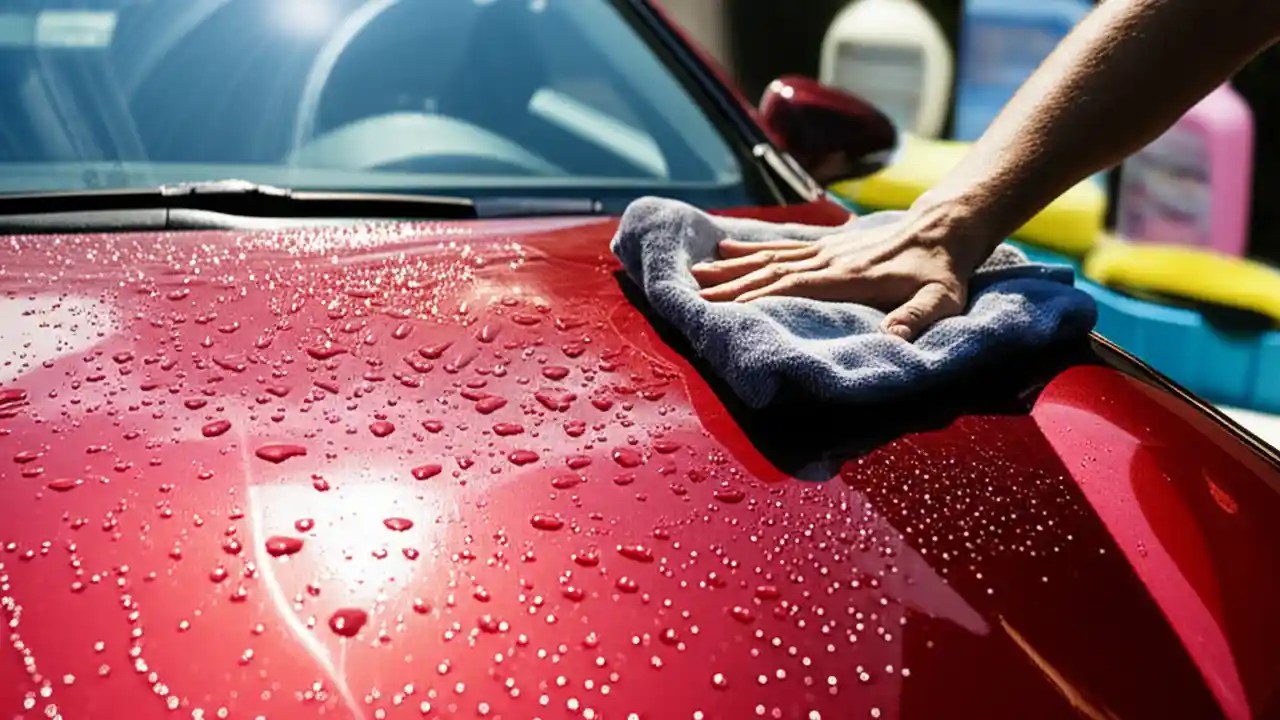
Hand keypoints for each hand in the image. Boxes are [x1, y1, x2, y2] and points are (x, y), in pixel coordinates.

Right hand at [691, 210, 987, 340]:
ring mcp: (824, 250)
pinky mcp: (826, 245)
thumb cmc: (943, 271)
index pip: (792, 288)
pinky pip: (781, 247)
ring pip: (768, 258)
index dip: (755, 298)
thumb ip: (918, 318)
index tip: (720, 308)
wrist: (945, 227)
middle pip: (769, 273)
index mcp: (848, 278)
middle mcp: (828, 261)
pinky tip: (725, 248)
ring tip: (695, 273)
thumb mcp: (941, 299)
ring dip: (730, 267)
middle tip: (691, 296)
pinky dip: (750, 248)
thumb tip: (892, 341)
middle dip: (729, 286)